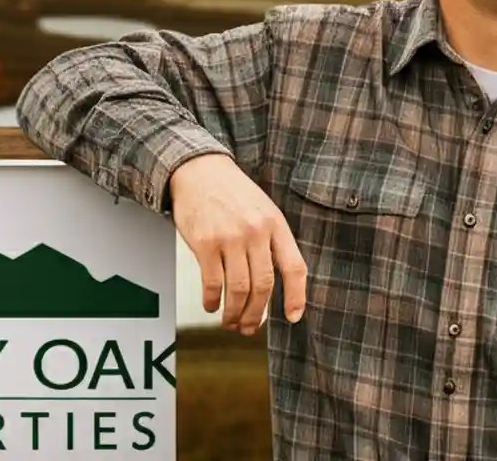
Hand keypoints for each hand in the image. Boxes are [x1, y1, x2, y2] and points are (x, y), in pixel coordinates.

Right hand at [168, 153, 306, 333]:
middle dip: (258, 314)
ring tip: (231, 322)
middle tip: (250, 328)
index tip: (293, 317)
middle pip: (264, 285)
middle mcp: (256, 231)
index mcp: (276, 224)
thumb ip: (271, 241)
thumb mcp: (263, 209)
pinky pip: (213, 282)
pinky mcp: (205, 242)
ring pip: (239, 289)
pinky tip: (211, 305)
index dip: (297, 296)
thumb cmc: (232, 194)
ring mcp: (230, 237)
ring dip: (235, 313)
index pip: (295, 267)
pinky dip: (212, 300)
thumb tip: (274, 284)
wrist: (199, 170)